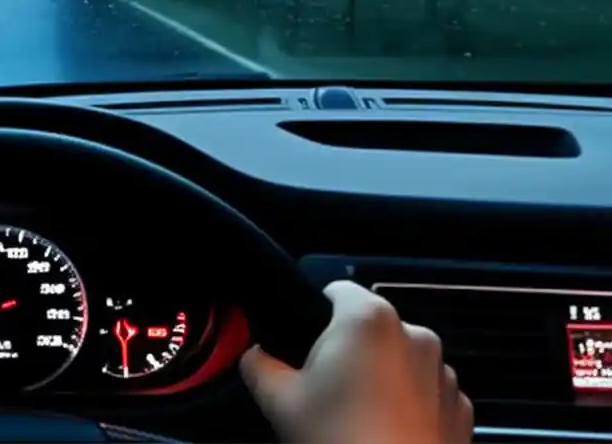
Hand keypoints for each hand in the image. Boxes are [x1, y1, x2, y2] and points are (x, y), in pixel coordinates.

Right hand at [240, 280, 471, 443]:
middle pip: (370, 329)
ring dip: (382, 378)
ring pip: (401, 362)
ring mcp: (446, 374)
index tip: (303, 351)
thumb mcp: (277, 399)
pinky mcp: (462, 410)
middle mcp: (415, 335)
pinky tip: (387, 435)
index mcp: (368, 319)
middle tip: (324, 392)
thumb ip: (258, 363)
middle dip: (349, 351)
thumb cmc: (334, 437)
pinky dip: (410, 406)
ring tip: (358, 420)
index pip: (335, 290)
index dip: (313, 316)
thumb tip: (256, 355)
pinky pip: (427, 394)